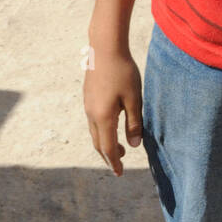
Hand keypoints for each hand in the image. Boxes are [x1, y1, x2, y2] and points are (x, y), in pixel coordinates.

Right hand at [83, 46, 142, 175]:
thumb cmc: (123, 72)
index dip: (114, 163)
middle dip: (108, 156)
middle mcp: (92, 114)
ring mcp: (87, 105)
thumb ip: (134, 123)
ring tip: (118, 146)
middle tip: (119, 163)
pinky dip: (102, 131)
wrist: (105, 48)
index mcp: (104, 117)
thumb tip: (133, 146)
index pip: (108, 148)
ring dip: (105, 143)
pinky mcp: (88, 97)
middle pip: (98, 143)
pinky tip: (111, 126)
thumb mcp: (134, 99)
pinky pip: (93, 121)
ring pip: (94, 132)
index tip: (119, 174)